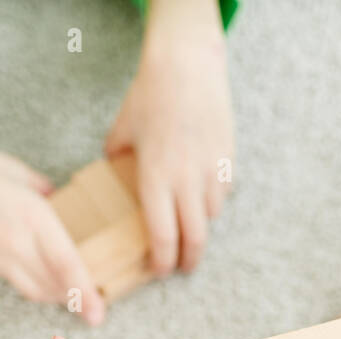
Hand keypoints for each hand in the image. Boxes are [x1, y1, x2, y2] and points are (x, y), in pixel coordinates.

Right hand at [0, 128, 103, 324]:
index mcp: (32, 216)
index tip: (98, 314)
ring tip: (72, 295)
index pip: (67, 265)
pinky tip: (43, 277)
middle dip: (76, 300)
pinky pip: (16, 280)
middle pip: (54, 286)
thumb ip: (43, 190)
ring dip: (55, 295)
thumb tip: (58, 200)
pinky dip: (34, 284)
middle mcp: (16, 243)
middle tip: (94, 305)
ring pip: (34, 289)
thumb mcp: (14, 170)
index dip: (85, 293)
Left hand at [105, 0, 232, 273]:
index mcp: (155, 177)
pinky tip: (200, 194)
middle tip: (181, 267)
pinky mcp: (228, 159)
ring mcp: (211, 170)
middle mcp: (186, 180)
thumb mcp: (120, 132)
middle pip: (194, 239)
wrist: (187, 66)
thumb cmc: (149, 97)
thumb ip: (116, 162)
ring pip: (210, 217)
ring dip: (199, 226)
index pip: (162, 237)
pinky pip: (222, 193)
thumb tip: (112, 178)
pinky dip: (212, 200)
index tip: (158, 270)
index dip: (161, 261)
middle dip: (188, 261)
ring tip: (188, 226)